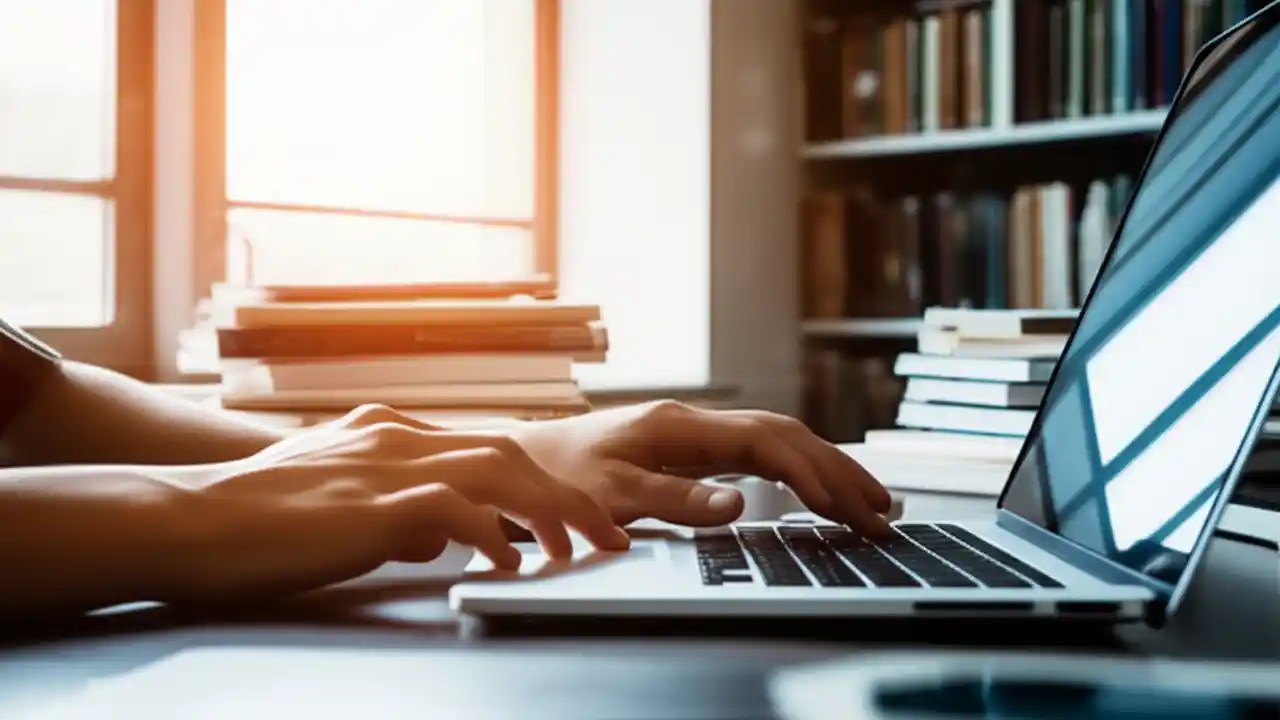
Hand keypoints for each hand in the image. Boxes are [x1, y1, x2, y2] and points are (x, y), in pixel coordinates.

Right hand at [174, 406, 627, 601]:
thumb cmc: (251, 519)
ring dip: (550, 510)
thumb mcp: (336, 503)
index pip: (485, 447)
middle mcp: (394, 437)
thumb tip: (438, 540)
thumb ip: (393, 513)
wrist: (184, 517)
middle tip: (607, 533)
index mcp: (387, 433)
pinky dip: (491, 532)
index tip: (574, 512)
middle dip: (566, 493)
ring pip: (496, 470)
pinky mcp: (366, 502)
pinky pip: (452, 509)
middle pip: (508, 451)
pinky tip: (509, 561)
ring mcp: (382, 464)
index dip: (539, 479)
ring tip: (581, 551)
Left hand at [510, 401, 891, 533]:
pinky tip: (815, 492)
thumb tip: (739, 505)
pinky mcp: (690, 449)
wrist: (523, 463)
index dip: (808, 471)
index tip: (840, 506)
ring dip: (824, 470)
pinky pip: (758, 455)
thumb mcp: (611, 495)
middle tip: (881, 510)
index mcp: (680, 426)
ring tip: (868, 504)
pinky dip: (794, 473)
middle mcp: (694, 422)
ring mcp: (695, 433)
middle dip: (836, 470)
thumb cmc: (560, 479)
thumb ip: (675, 500)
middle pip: (784, 436)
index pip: (764, 441)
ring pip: (777, 442)